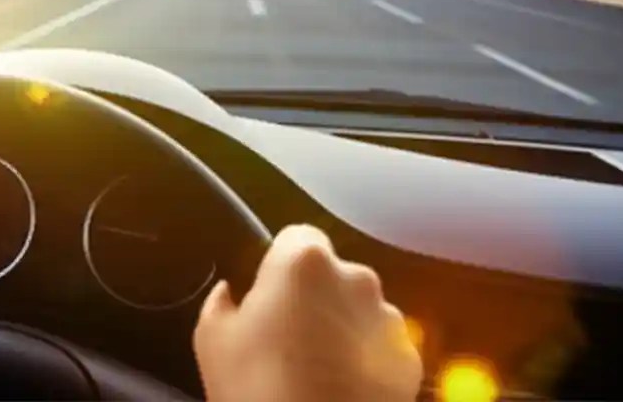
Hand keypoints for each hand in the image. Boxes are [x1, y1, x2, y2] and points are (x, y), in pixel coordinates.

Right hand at [193, 225, 421, 401]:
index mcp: (304, 262)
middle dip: (314, 298)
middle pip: (332, 274)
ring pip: (359, 311)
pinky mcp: (410, 360)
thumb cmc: (256, 390)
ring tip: (316, 371)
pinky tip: (341, 391)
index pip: (295, 237)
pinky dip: (366, 361)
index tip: (268, 298)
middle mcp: (356, 278)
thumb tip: (230, 293)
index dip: (280, 266)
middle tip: (287, 340)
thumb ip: (221, 302)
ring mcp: (389, 320)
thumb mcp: (212, 340)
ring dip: (342, 329)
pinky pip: (381, 347)